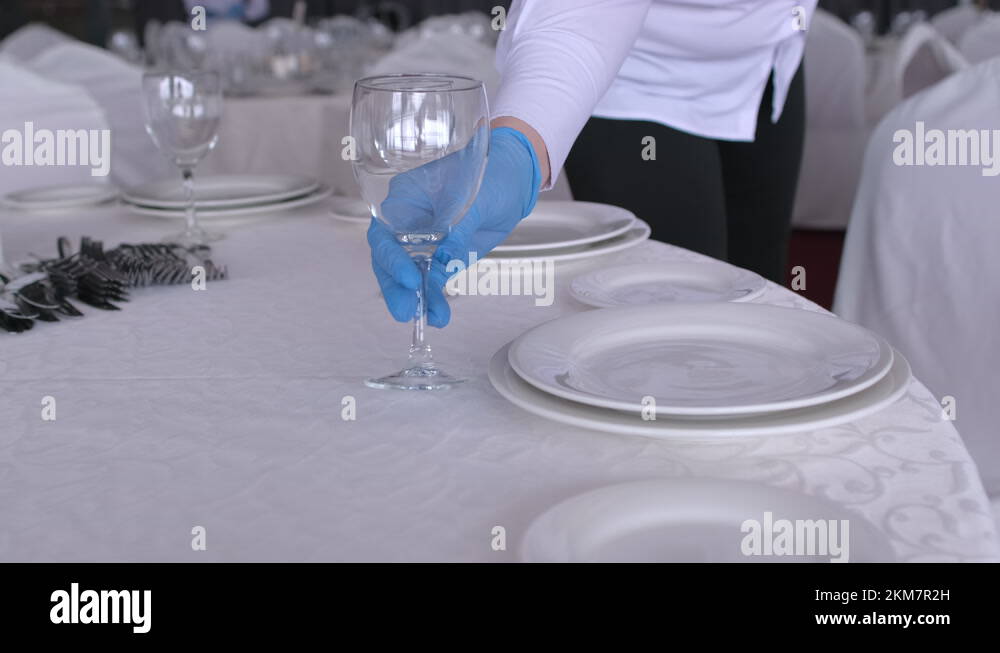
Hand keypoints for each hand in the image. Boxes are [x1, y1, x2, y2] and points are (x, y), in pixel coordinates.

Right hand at [367, 126, 542, 326]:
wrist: (515, 181)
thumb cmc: (492, 175)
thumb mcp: (475, 199)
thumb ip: (457, 228)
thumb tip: (443, 258)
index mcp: (405, 198)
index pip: (385, 232)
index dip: (392, 258)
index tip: (410, 278)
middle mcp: (408, 222)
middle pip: (390, 259)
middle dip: (396, 287)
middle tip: (405, 310)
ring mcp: (424, 242)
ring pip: (409, 275)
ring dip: (416, 299)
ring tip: (426, 319)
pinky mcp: (443, 258)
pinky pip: (432, 281)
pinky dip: (434, 298)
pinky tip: (438, 316)